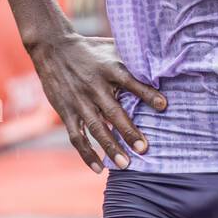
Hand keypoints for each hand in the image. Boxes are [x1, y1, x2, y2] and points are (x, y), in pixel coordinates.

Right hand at [28, 33, 165, 173]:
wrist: (53, 48)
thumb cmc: (90, 50)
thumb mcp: (112, 48)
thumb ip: (132, 59)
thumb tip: (160, 65)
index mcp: (109, 69)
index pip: (131, 82)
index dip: (147, 94)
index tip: (164, 106)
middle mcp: (94, 86)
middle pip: (114, 112)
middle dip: (129, 131)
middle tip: (144, 148)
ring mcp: (79, 101)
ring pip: (96, 129)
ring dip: (110, 148)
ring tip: (125, 164)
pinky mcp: (66, 112)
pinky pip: (77, 137)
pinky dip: (87, 154)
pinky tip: (99, 169)